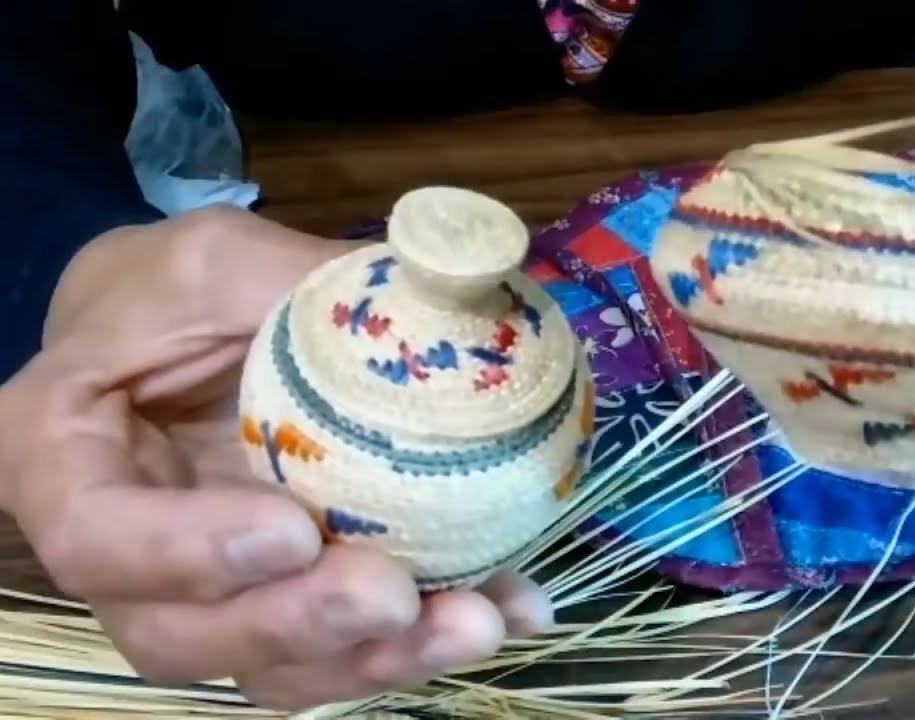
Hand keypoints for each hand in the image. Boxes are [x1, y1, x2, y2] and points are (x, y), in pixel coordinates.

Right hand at [0, 206, 551, 709]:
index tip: (292, 534)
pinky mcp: (280, 605)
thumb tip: (446, 288)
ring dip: (374, 659)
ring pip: (267, 667)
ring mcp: (203, 594)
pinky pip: (336, 649)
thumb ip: (299, 284)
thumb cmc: (174, 293)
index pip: (94, 534)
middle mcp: (121, 556)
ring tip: (478, 622)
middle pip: (182, 635)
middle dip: (299, 627)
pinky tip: (508, 607)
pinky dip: (422, 640)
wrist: (175, 339)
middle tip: (398, 598)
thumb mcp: (219, 262)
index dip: (187, 552)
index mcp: (63, 459)